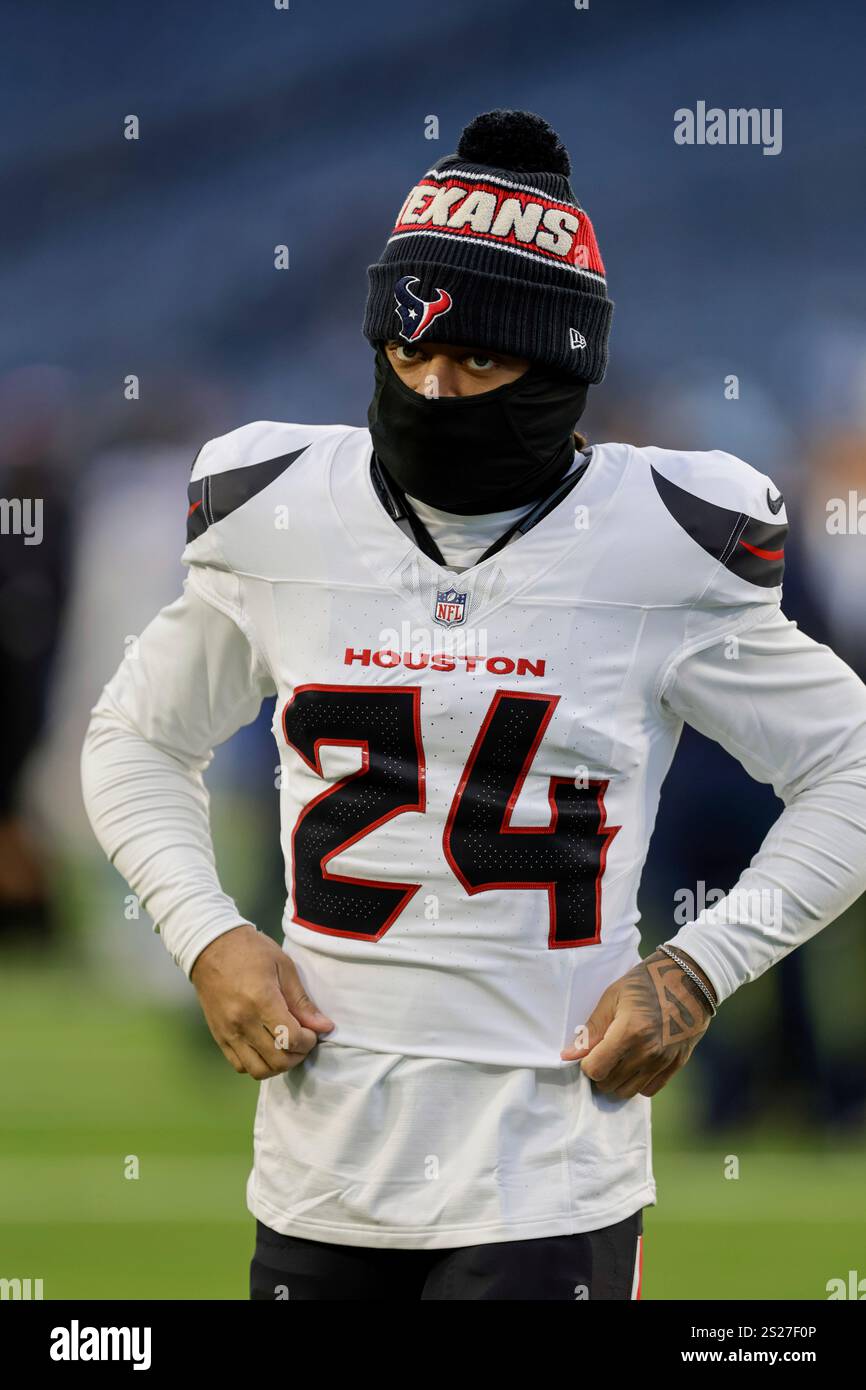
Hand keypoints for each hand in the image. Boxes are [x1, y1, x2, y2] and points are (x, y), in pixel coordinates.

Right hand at [190, 924, 334, 1077]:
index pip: (291, 1039)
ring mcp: (228, 1033)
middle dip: (298, 1055)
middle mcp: (242, 1022)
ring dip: (278, 1065)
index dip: (308, 1041)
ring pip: (258, 1070)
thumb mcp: (283, 967)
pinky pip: (240, 1065)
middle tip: (303, 1039)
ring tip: (286, 1047)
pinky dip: (258, 1064)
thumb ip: (302, 1001)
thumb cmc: (250, 950)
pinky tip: (266, 1048)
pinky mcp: (218, 1037)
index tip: (313, 1031)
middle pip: (277, 1060)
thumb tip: (323, 1026)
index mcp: (261, 1001)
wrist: (210, 947)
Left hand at [561, 948, 715, 1097]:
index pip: (596, 1069)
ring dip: (617, 1079)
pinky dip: (637, 1082)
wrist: (689, 979)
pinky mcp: (677, 1065)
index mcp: (630, 1031)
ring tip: (619, 1057)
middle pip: (609, 1084)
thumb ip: (591, 1030)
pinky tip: (636, 1063)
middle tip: (603, 1052)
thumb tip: (568, 1056)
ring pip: (628, 1092)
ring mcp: (664, 1061)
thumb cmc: (646, 983)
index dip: (587, 1063)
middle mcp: (648, 1052)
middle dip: (600, 1071)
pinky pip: (649, 1090)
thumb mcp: (613, 998)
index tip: (590, 1050)